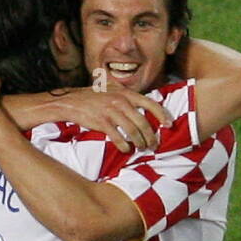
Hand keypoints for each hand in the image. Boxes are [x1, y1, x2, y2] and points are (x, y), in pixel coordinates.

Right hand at [51, 85, 172, 152]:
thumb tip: (144, 105)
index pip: (150, 103)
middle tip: (154, 145)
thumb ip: (127, 97)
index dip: (162, 115)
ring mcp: (111, 111)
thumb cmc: (92, 98)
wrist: (70, 102)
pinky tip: (127, 150)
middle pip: (143, 122)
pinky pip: (118, 137)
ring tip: (142, 148)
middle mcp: (120, 101)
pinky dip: (124, 145)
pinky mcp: (102, 122)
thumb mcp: (112, 91)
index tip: (169, 124)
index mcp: (125, 93)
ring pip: (132, 131)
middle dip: (151, 136)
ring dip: (139, 143)